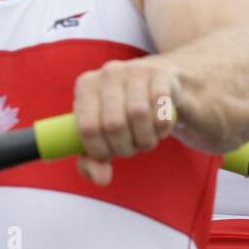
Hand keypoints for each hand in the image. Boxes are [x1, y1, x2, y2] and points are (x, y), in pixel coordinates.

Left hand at [73, 58, 179, 186]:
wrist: (157, 85)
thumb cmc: (122, 114)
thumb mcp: (101, 136)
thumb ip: (91, 161)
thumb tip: (101, 179)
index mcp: (86, 86)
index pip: (88, 128)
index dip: (100, 151)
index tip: (109, 155)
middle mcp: (109, 72)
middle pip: (114, 124)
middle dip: (125, 147)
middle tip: (132, 148)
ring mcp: (135, 69)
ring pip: (139, 115)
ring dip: (146, 139)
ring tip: (146, 139)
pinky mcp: (161, 74)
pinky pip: (161, 109)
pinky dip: (163, 128)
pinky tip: (161, 126)